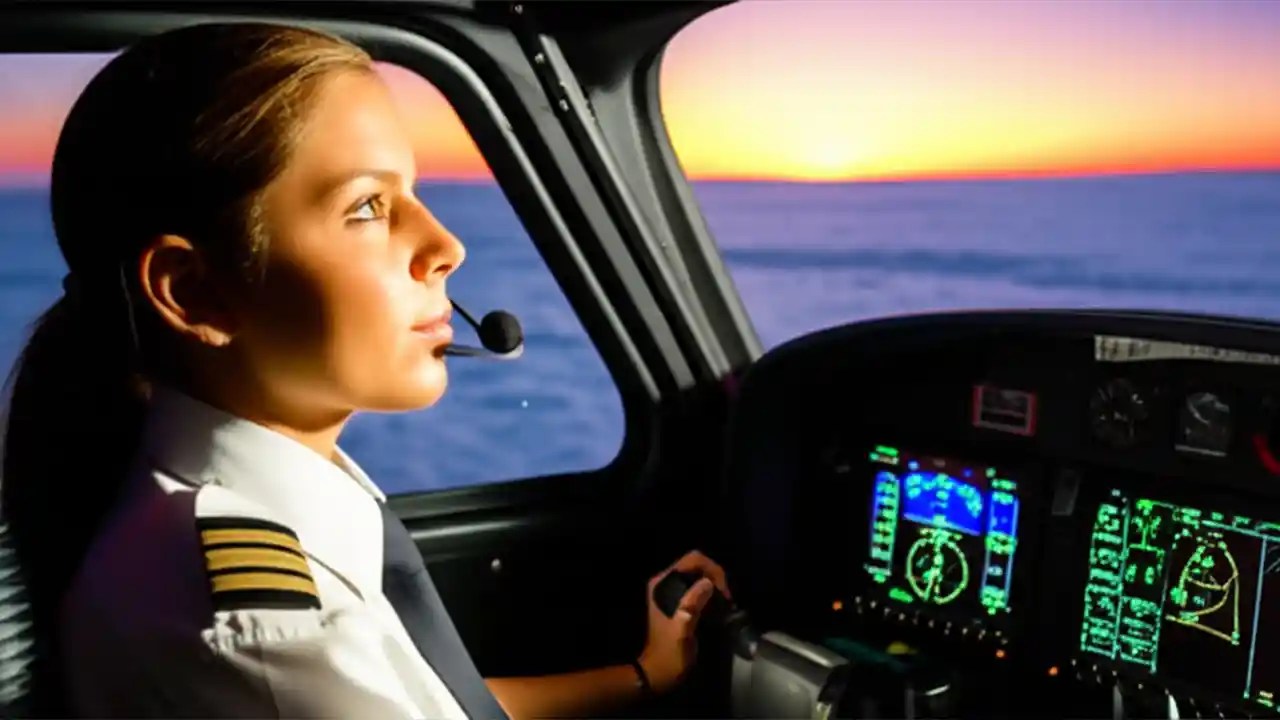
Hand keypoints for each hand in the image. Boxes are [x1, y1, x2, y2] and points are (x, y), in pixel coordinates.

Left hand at [637, 550, 732, 694]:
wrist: (658, 672)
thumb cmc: (669, 653)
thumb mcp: (682, 629)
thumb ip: (692, 604)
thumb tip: (708, 582)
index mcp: (662, 584)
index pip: (692, 560)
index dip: (712, 570)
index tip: (723, 592)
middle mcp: (664, 582)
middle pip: (696, 565)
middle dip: (715, 577)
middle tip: (726, 599)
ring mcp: (670, 591)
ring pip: (698, 575)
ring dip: (715, 585)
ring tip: (725, 603)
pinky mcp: (677, 601)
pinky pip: (697, 587)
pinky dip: (710, 593)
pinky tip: (717, 608)